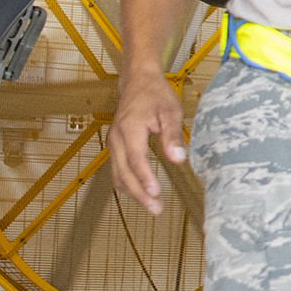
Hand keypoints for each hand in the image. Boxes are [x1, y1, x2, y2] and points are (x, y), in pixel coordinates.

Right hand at [108, 66, 184, 214]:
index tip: (155, 193)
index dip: (144, 178)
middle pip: (123, 172)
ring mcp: (113, 143)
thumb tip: (178, 159)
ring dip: (132, 192)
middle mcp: (117, 138)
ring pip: (117, 174)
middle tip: (156, 208)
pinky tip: (140, 193)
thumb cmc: (155, 94)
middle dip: (139, 193)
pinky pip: (116, 170)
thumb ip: (173, 136)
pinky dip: (127, 184)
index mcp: (130, 128)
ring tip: (152, 206)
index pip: (135, 159)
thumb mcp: (170, 111)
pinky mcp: (115, 146)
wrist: (137, 81)